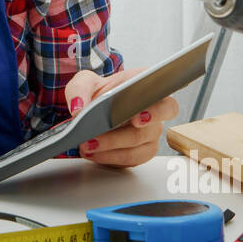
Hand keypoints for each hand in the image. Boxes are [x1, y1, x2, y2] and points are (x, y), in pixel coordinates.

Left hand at [63, 67, 180, 167]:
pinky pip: (132, 159)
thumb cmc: (98, 92)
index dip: (154, 111)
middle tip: (97, 137)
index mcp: (146, 89)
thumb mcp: (84, 82)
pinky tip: (94, 153)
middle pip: (149, 129)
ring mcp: (150, 133)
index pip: (163, 99)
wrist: (95, 111)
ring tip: (87, 146)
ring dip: (111, 149)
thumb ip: (79, 89)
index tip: (136, 119)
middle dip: (120, 136)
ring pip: (139, 147)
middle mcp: (154, 111)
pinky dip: (110, 158)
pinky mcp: (142, 151)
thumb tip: (79, 108)